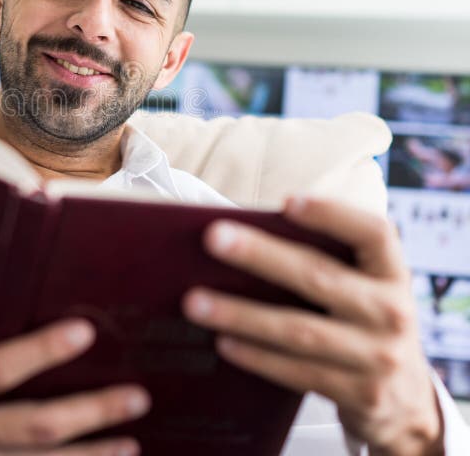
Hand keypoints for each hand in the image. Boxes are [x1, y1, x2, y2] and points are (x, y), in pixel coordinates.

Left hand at [182, 197, 443, 455]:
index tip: (287, 201)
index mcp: (391, 272)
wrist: (406, 399)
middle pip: (319, 276)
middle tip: (213, 238)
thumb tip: (240, 235)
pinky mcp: (359, 394)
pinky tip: (222, 342)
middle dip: (260, 255)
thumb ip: (321, 259)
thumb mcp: (362, 286)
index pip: (374, 233)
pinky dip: (256, 356)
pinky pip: (297, 371)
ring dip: (241, 314)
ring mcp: (378, 357)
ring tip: (195, 301)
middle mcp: (392, 312)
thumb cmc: (364, 321)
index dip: (333, 214)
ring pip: (299, 331)